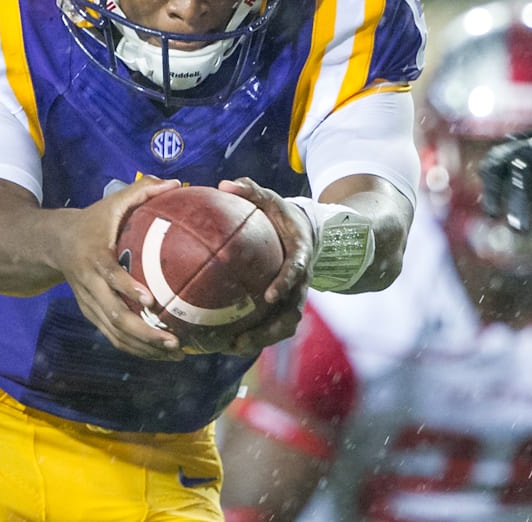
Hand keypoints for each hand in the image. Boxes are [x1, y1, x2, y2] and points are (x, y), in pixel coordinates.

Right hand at [58, 175, 185, 360]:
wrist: (53, 244)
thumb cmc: (92, 221)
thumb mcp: (112, 202)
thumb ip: (142, 191)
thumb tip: (177, 183)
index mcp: (93, 257)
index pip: (110, 275)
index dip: (127, 288)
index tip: (149, 298)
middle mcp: (88, 285)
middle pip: (113, 314)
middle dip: (143, 332)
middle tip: (173, 340)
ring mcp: (88, 303)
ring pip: (114, 332)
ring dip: (144, 346)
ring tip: (175, 352)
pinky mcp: (91, 313)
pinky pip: (113, 336)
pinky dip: (136, 348)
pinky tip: (161, 354)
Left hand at [216, 177, 311, 353]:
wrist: (306, 233)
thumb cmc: (282, 216)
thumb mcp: (271, 199)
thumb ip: (251, 190)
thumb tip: (225, 184)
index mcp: (301, 255)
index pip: (298, 271)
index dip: (286, 284)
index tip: (270, 296)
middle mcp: (301, 282)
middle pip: (292, 313)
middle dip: (270, 330)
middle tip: (243, 339)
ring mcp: (295, 298)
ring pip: (284, 327)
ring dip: (261, 340)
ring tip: (232, 347)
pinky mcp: (285, 306)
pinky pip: (273, 327)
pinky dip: (255, 337)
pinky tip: (228, 342)